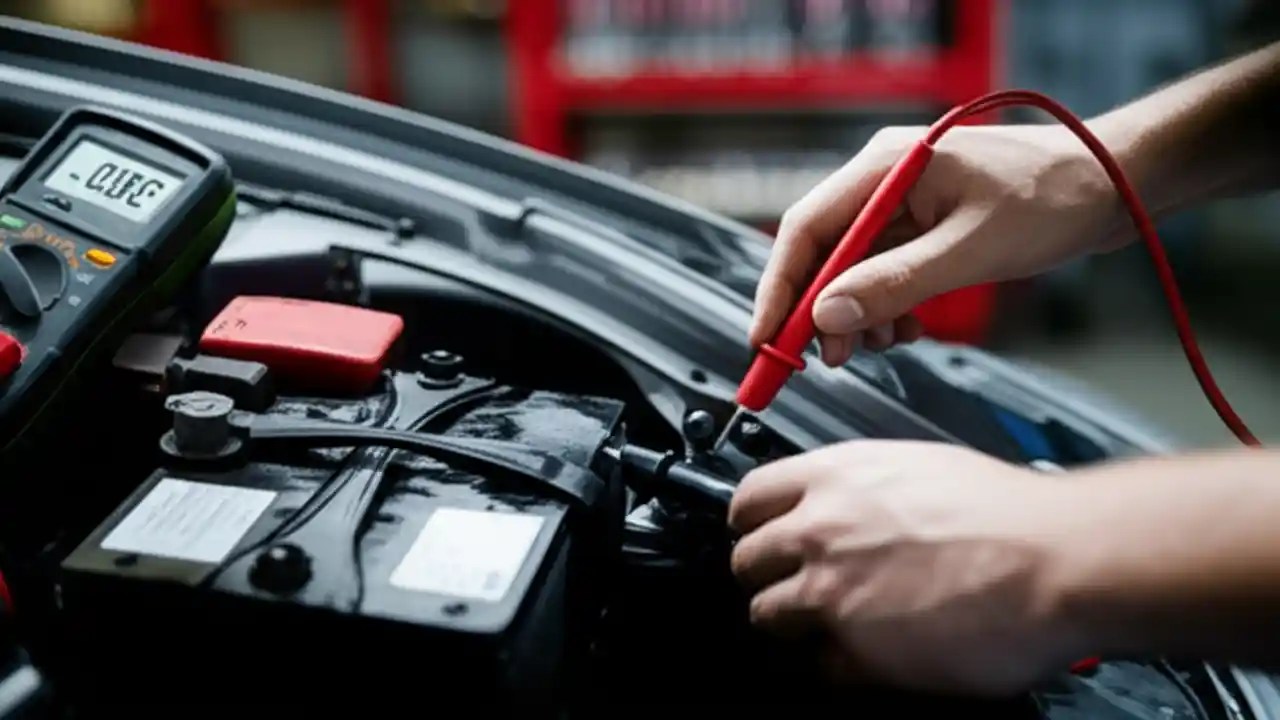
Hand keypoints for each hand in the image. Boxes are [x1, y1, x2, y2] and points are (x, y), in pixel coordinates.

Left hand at [728, 440, 1090, 695]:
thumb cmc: (1009, 511)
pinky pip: (821, 666)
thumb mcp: (919, 466)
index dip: (751, 520)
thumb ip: (863, 486)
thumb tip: (844, 503)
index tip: (758, 531)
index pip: (748, 498)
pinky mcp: (856, 651)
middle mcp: (820, 531)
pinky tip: (875, 651)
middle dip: (764, 574)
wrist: (1055, 559)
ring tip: (833, 622)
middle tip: (792, 582)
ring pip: (766, 616)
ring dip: (793, 621)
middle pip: (746, 561)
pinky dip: (840, 664)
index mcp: (834, 477)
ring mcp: (831, 593)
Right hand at [752, 124, 1128, 365]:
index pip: (806, 229)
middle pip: (823, 253)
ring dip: (857, 317)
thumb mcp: (970, 249)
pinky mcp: (922, 227)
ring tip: (880, 347)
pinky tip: (906, 330)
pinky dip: (885, 309)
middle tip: (826, 361)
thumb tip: (829, 318)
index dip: (780, 288)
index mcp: (885, 166)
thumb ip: (895, 284)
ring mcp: (902, 204)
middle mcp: (884, 181)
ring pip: (851, 271)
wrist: (1114, 183)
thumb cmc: (1054, 198)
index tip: (767, 339)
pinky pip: (882, 275)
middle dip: (819, 312)